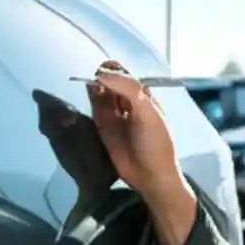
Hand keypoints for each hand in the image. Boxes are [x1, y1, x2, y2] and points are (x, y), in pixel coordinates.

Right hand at [87, 60, 179, 195]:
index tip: (105, 69)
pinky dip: (91, 96)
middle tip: (96, 77)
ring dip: (95, 84)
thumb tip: (102, 74)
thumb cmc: (155, 142)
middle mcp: (128, 101)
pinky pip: (95, 105)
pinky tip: (88, 91)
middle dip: (103, 75)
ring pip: (102, 91)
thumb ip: (128, 90)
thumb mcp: (148, 113)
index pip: (127, 75)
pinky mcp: (103, 125)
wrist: (150, 175)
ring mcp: (115, 113)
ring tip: (91, 84)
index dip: (116, 69)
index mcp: (144, 96)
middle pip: (112, 81)